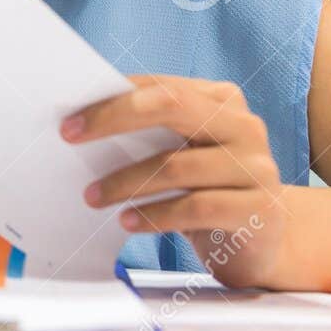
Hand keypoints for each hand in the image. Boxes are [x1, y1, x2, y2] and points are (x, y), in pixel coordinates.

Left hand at [61, 74, 289, 286]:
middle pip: (172, 106)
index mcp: (221, 100)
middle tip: (70, 137)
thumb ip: (149, 132)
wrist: (261, 244)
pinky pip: (196, 208)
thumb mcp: (181, 154)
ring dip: (125, 182)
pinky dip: (155, 216)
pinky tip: (128, 222)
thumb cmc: (206, 190)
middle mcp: (243, 125)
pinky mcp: (260, 208)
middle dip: (114, 118)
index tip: (69, 120)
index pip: (160, 86)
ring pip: (177, 166)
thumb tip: (83, 122)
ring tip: (93, 197)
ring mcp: (256, 166)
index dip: (112, 99)